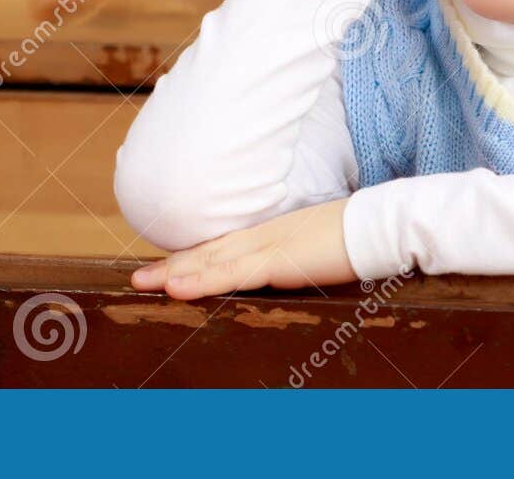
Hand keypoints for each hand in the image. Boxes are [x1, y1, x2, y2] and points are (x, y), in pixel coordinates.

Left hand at [128, 197, 355, 299]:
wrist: (375, 226)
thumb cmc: (354, 237)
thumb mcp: (317, 246)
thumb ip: (296, 255)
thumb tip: (289, 267)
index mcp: (272, 233)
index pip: (223, 245)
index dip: (192, 256)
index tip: (166, 265)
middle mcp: (262, 236)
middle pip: (208, 251)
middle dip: (171, 265)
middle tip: (137, 278)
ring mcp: (267, 247)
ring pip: (210, 261)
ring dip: (174, 273)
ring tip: (142, 283)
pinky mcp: (276, 262)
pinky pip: (230, 274)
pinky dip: (201, 281)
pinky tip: (177, 288)